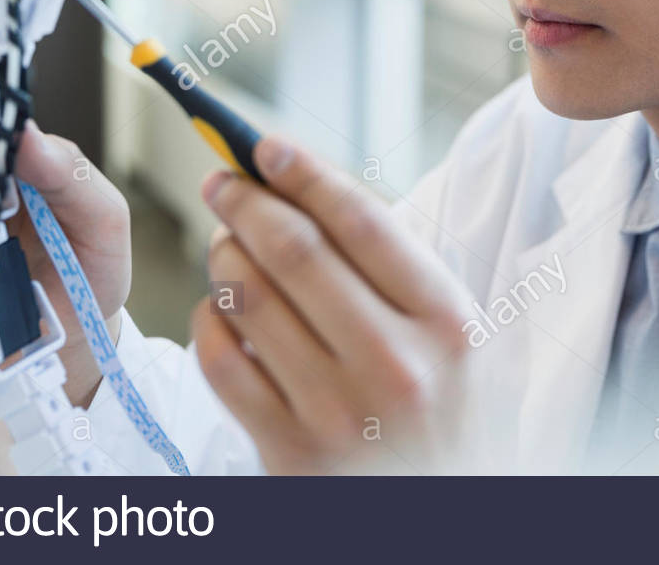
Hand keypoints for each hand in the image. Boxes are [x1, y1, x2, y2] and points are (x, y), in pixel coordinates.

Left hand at [192, 136, 474, 473]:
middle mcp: (395, 364)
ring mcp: (337, 411)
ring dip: (223, 255)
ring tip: (226, 245)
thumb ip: (393, 266)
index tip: (266, 145)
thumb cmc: (438, 412)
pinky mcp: (287, 451)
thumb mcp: (451, 336)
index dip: (305, 172)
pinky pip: (221, 359)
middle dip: (246, 200)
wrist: (437, 513)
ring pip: (248, 298)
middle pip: (296, 250)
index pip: (363, 221)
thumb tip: (300, 186)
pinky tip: (221, 311)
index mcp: (446, 323)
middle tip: (224, 182)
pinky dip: (208, 320)